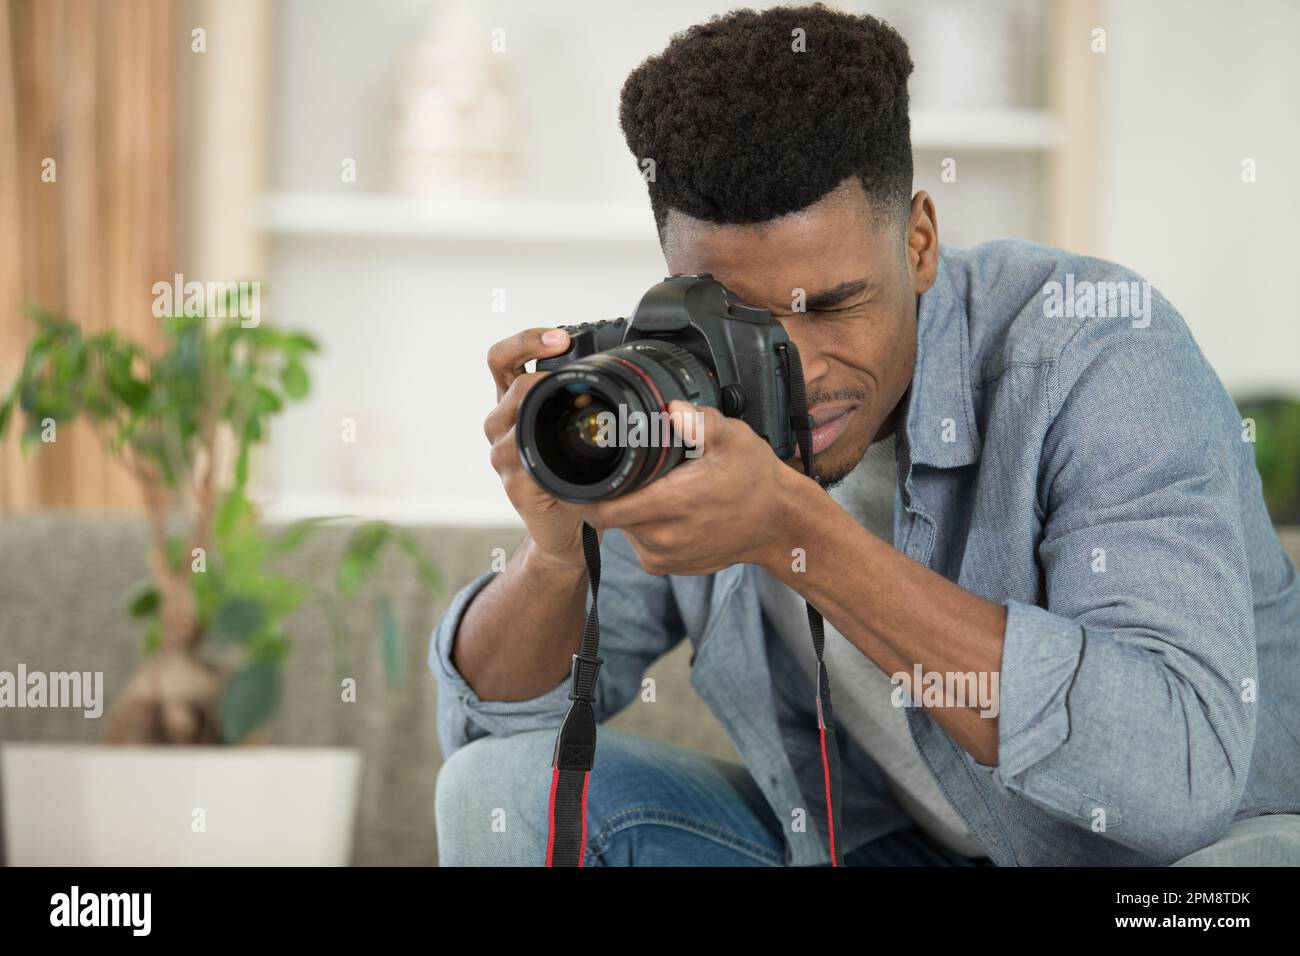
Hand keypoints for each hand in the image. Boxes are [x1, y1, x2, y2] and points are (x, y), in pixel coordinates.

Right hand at [483, 327, 589, 571]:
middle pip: (511, 384)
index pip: (503, 359)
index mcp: (514, 404)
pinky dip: (549, 448)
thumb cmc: (572, 475)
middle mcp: (501, 425)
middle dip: (544, 371)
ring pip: (514, 418)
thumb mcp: (574, 428)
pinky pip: (525, 459)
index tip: (559, 339)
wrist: (569, 529)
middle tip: (577, 369)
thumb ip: (581, 397)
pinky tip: (570, 448)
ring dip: (547, 406)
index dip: (526, 341)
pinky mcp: (516, 484)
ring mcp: (503, 456)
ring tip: (584, 405)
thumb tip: (614, 366)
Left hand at [566, 401, 819, 575]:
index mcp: (669, 504)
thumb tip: (672, 410)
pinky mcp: (669, 568)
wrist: (779, 525)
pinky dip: (648, 528)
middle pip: (611, 516)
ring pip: (625, 530)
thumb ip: (700, 422)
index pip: (601, 509)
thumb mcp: (733, 439)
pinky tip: (671, 513)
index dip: (588, 492)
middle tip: (639, 474)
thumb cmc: (755, 479)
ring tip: (662, 492)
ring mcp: (664, 557)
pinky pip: (642, 545)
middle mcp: (662, 537)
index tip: (595, 474)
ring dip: (634, 511)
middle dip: (616, 495)